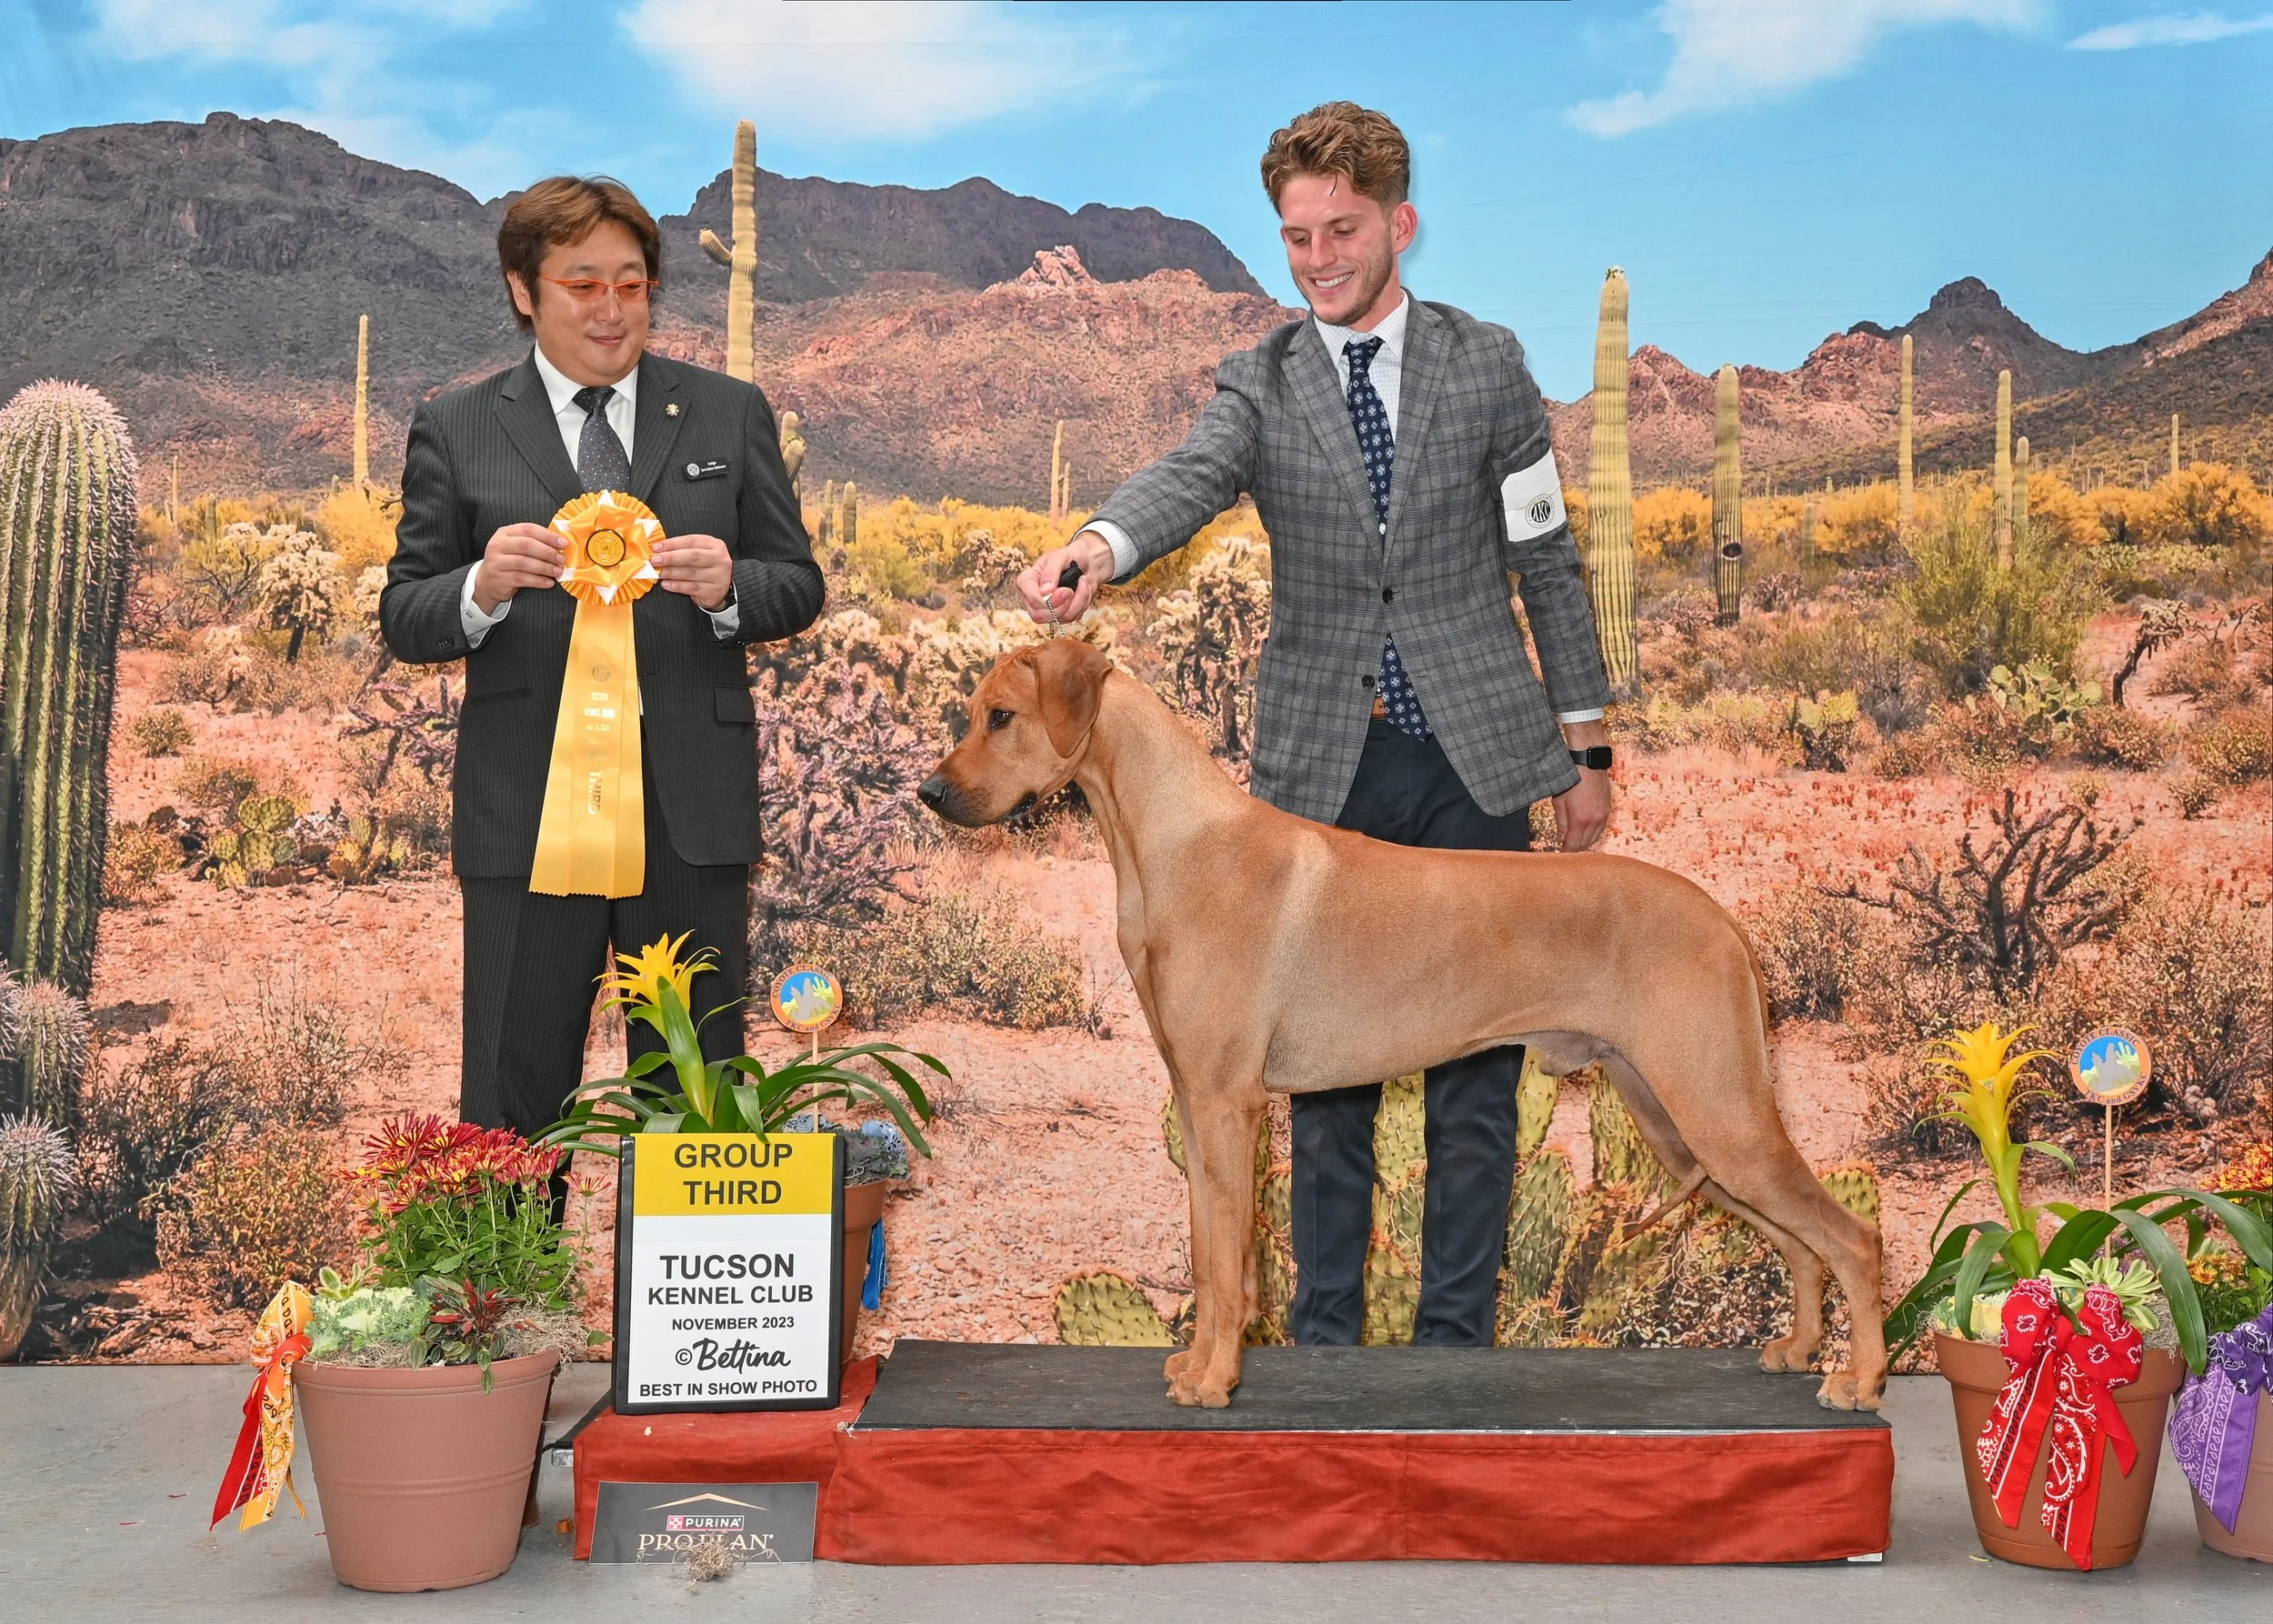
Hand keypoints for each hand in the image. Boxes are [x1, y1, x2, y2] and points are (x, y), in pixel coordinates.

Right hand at [472, 523, 566, 613]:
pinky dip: (538, 581)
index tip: (564, 543)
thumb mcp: (516, 547)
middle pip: (526, 545)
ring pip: (524, 562)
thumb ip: (534, 542)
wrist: (487, 581)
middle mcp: (498, 545)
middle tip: (561, 559)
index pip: (528, 529)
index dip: (547, 535)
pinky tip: (549, 582)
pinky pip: (522, 579)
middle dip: (547, 552)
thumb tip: (561, 544)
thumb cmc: (509, 561)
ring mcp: (496, 562)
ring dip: (544, 567)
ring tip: (558, 571)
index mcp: (505, 533)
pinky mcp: (499, 579)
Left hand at [653, 534, 734, 610]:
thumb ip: (683, 549)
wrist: (721, 588)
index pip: (691, 541)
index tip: (656, 547)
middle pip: (693, 556)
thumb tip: (658, 549)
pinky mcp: (714, 591)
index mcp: (715, 545)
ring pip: (691, 573)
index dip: (672, 544)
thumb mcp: (700, 553)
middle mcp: (719, 559)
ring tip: (657, 572)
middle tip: (655, 560)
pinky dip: (677, 586)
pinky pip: (692, 588)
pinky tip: (666, 584)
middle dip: (671, 557)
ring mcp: (718, 576)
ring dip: (671, 572)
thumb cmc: (706, 567)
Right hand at [1016, 529, 1115, 623]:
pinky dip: (1083, 603)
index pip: (1030, 598)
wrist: (1087, 562)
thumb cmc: (1070, 557)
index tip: (1064, 590)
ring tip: (1081, 583)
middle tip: (1071, 590)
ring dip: (1077, 601)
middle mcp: (1034, 597)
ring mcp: (1048, 608)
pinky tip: (1082, 589)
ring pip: (1059, 618)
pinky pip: (1072, 616)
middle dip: (1061, 605)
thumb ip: (1050, 573)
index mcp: (1027, 581)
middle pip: (1039, 615)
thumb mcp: (1059, 557)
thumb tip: (1045, 591)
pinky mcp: (1062, 614)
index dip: (1046, 600)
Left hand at [1551, 719, 1611, 851]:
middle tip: (1564, 848)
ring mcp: (1603, 815)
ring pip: (1595, 838)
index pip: (1573, 846)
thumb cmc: (1570, 780)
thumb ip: (1562, 824)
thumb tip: (1562, 841)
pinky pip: (1601, 828)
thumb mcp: (1559, 803)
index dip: (1565, 852)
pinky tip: (1584, 831)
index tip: (1559, 855)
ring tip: (1573, 841)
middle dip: (1574, 849)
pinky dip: (1592, 833)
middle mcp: (1595, 820)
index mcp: (1580, 820)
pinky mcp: (1607, 809)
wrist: (1588, 762)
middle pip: (1585, 845)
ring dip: (1584, 842)